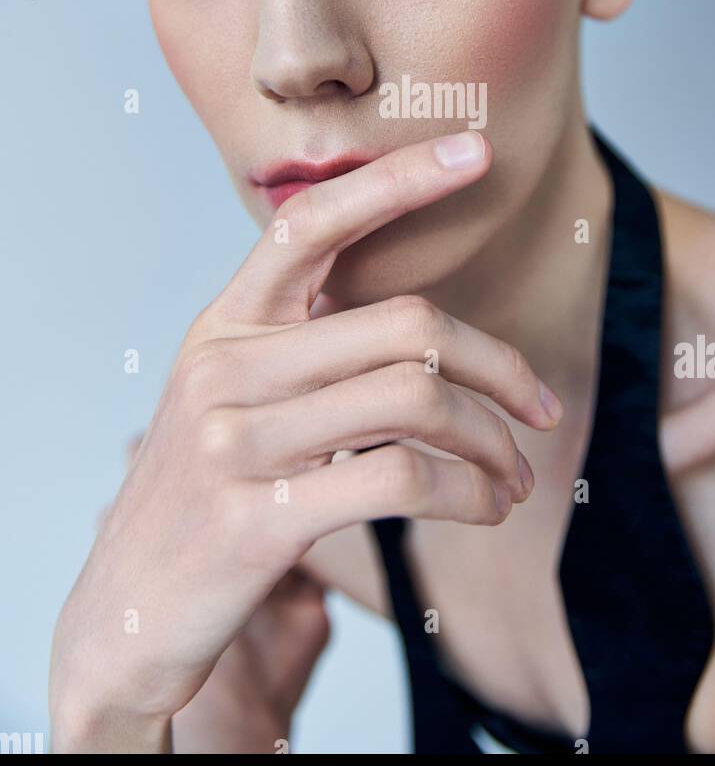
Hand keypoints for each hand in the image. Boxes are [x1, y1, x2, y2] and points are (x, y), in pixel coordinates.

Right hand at [49, 131, 561, 750]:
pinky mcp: (258, 517)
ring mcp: (238, 439)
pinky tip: (484, 509)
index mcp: (226, 326)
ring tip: (512, 476)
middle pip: (405, 324)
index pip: (312, 223)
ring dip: (491, 441)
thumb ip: (304, 356)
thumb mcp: (234, 405)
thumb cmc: (204, 500)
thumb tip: (423, 335)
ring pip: (415, 398)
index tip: (475, 152)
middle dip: (499, 365)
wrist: (125, 614)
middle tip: (539, 409)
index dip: (398, 180)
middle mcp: (226, 367)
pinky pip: (401, 478)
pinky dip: (467, 493)